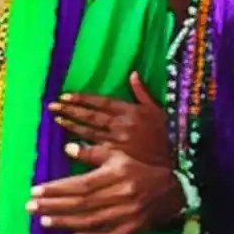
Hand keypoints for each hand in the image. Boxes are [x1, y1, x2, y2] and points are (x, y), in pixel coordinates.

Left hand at [28, 143, 185, 233]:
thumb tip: (66, 148)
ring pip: (92, 221)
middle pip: (82, 204)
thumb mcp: (119, 154)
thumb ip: (92, 153)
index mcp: (117, 174)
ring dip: (66, 223)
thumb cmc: (142, 167)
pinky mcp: (136, 228)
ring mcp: (130, 214)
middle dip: (53, 206)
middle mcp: (123, 195)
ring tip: (44, 221)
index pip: (80, 184)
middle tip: (31, 207)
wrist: (177, 187)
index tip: (35, 190)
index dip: (56, 189)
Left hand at [50, 72, 171, 166]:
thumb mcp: (158, 110)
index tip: (66, 95)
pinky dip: (82, 145)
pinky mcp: (119, 156)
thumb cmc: (169, 132)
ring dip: (72, 125)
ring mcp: (120, 141)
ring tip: (57, 119)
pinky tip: (68, 143)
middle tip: (53, 105)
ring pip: (91, 131)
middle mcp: (123, 124)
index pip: (102, 102)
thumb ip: (143, 93)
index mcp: (131, 111)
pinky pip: (97, 149)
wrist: (181, 158)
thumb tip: (133, 74)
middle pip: (92, 116)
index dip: (83, 98)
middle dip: (71, 110)